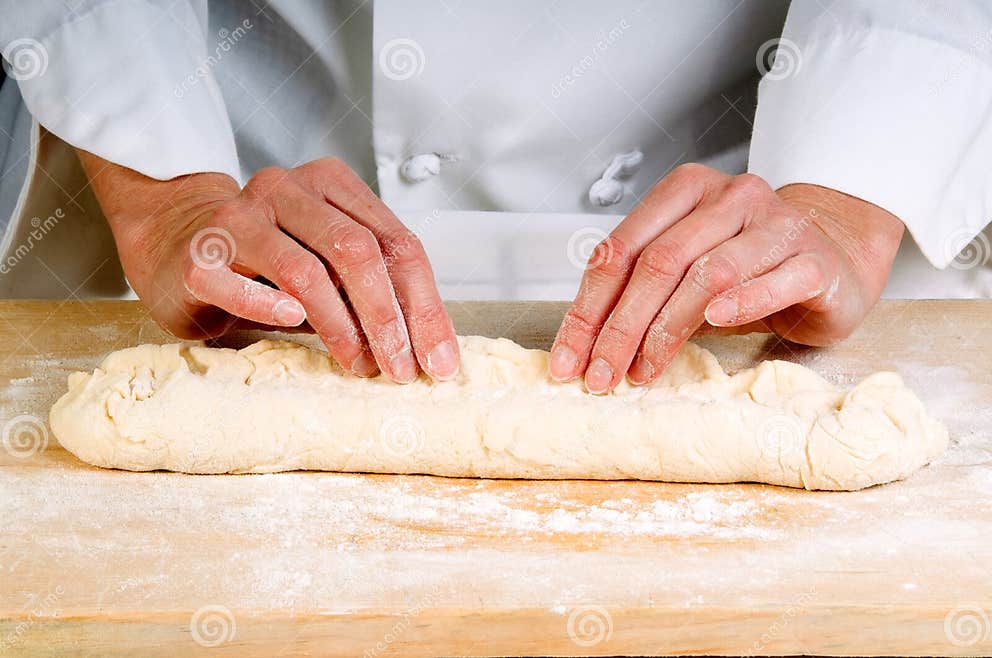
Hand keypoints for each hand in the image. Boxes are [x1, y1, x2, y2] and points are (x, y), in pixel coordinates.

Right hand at [78, 153, 458, 382]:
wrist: (173, 243)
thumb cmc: (264, 263)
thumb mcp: (326, 265)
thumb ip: (370, 287)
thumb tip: (428, 347)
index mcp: (331, 185)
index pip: (398, 242)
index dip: (425, 305)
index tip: (440, 359)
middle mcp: (288, 189)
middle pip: (359, 252)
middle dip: (389, 318)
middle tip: (403, 369)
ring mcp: (240, 217)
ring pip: (307, 270)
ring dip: (342, 327)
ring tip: (361, 366)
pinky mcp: (199, 254)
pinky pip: (238, 283)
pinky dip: (269, 304)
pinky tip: (293, 322)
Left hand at [549, 164, 904, 393]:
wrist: (834, 262)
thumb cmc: (747, 272)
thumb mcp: (685, 274)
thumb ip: (641, 294)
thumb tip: (584, 351)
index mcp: (684, 192)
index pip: (619, 250)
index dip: (587, 309)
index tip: (567, 361)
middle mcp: (729, 197)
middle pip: (657, 263)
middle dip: (619, 327)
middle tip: (600, 376)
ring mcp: (776, 223)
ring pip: (708, 273)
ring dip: (666, 329)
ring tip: (642, 372)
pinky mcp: (815, 258)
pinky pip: (775, 280)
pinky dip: (742, 302)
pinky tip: (716, 322)